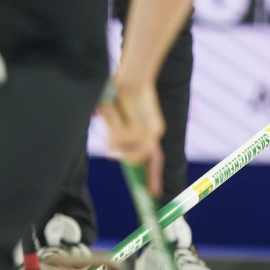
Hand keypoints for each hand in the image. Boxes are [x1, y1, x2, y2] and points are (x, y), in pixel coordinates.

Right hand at [99, 78, 165, 196]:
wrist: (132, 76)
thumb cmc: (121, 90)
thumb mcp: (117, 116)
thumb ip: (116, 134)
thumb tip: (114, 154)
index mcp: (151, 131)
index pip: (155, 160)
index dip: (154, 176)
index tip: (155, 193)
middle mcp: (154, 134)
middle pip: (133, 158)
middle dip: (119, 146)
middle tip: (115, 126)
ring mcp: (150, 133)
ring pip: (123, 149)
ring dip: (113, 134)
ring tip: (117, 113)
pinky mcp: (144, 128)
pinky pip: (119, 139)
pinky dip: (113, 127)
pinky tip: (118, 111)